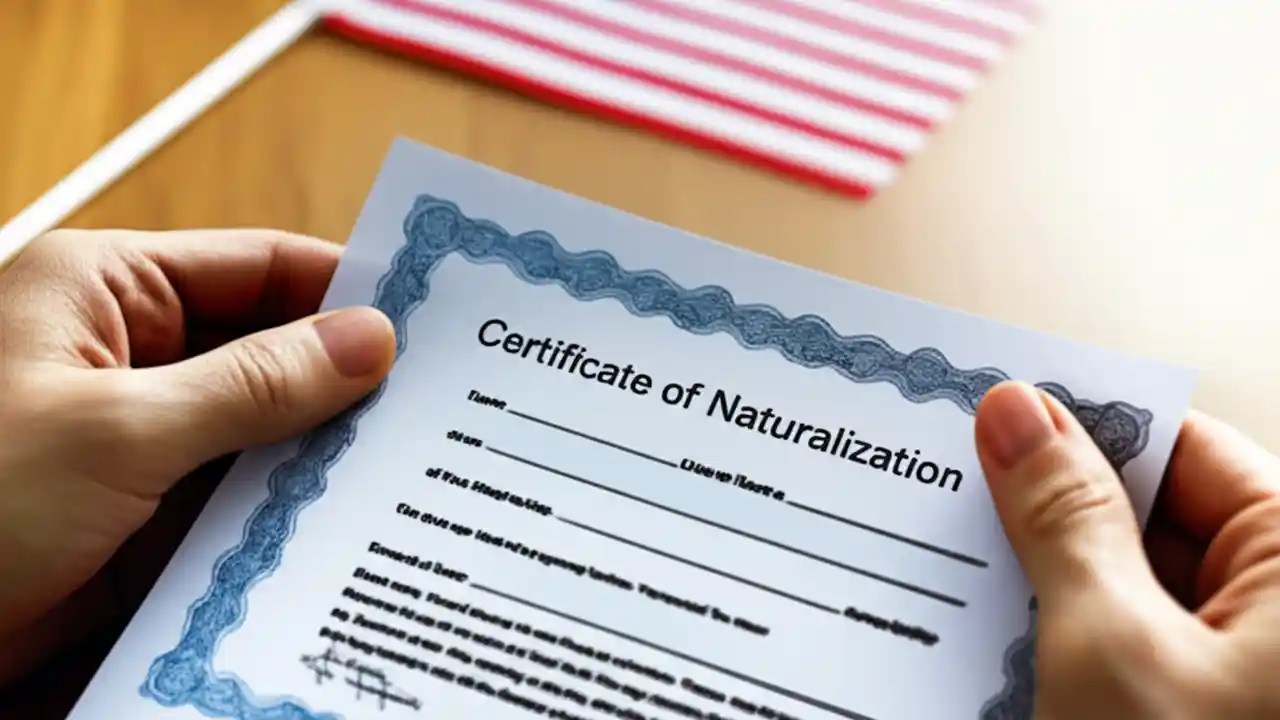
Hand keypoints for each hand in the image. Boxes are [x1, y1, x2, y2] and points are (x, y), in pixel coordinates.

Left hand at [0, 229, 395, 686]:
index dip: (348, 287)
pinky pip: (239, 494)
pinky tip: (349, 523)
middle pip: (270, 348)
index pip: (259, 267)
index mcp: (106, 293)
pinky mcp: (144, 510)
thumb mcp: (118, 432)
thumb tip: (368, 340)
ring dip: (323, 451)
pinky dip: (287, 508)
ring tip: (416, 466)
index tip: (436, 317)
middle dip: (347, 379)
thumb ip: (253, 385)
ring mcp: (140, 436)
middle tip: (443, 404)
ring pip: (262, 428)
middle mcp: (129, 354)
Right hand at [975, 381, 1279, 718]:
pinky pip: (1121, 648)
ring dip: (1045, 590)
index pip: (1183, 448)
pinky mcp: (1193, 706)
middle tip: (959, 508)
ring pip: (1124, 588)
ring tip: (969, 595)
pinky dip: (1061, 646)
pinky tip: (997, 651)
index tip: (994, 417)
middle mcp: (1277, 609)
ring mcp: (1239, 666)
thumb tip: (1018, 417)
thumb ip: (1061, 521)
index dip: (1081, 428)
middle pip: (1147, 519)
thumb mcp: (1108, 648)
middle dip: (1049, 516)